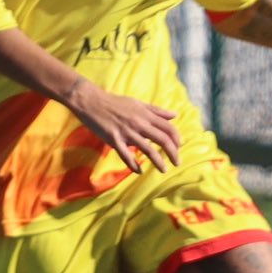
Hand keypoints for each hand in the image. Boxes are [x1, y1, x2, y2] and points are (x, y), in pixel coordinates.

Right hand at [66, 81, 183, 172]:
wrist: (91, 101)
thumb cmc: (115, 102)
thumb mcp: (138, 103)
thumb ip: (156, 111)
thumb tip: (175, 115)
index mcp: (145, 114)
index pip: (168, 127)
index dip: (176, 139)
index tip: (179, 147)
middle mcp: (139, 123)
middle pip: (162, 139)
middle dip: (173, 153)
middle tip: (177, 162)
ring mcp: (126, 132)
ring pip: (147, 149)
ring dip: (158, 161)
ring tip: (164, 170)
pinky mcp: (113, 139)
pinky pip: (126, 155)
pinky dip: (133, 165)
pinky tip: (139, 171)